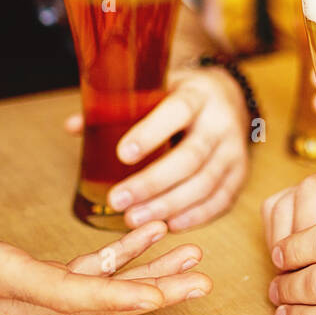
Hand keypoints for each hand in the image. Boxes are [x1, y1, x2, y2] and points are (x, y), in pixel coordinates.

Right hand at [0, 174, 210, 314]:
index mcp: (3, 279)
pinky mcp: (34, 280)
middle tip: (203, 282)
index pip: (73, 294)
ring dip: (149, 275)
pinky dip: (122, 260)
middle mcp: (24, 296)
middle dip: (155, 293)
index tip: (162, 295)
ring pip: (102, 291)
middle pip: (102, 302)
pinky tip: (149, 236)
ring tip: (192, 258)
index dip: (120, 294)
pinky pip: (89, 276)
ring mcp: (32, 292)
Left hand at [66, 66, 249, 230]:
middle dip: (153, 182)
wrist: (230, 99)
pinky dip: (195, 216)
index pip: (177, 111)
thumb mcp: (157, 90)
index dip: (151, 133)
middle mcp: (221, 122)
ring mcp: (234, 151)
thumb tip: (74, 127)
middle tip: (119, 200)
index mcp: (198, 95)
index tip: (122, 154)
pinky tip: (169, 224)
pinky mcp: (240, 175)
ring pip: (205, 184)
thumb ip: (118, 108)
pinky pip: (220, 201)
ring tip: (134, 218)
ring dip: (168, 205)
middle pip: (191, 157)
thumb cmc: (183, 98)